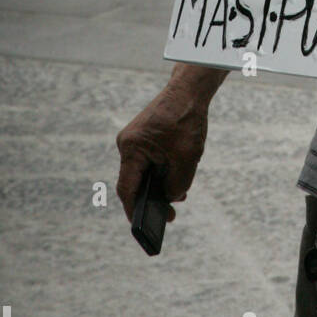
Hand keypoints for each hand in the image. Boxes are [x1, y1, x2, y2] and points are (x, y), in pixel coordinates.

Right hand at [115, 79, 211, 223]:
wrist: (190, 89)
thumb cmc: (186, 119)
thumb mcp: (186, 158)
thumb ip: (178, 184)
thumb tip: (172, 198)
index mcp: (131, 149)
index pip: (127, 188)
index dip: (134, 211)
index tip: (143, 226)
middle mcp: (128, 144)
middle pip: (135, 181)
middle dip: (151, 199)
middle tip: (169, 216)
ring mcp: (135, 139)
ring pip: (144, 171)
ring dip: (159, 184)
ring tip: (177, 198)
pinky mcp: (145, 136)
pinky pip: (149, 160)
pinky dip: (161, 171)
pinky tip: (176, 179)